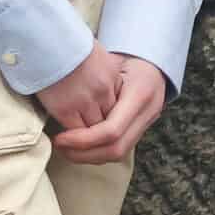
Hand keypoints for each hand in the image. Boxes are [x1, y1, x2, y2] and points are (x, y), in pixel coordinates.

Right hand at [35, 44, 122, 131]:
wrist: (46, 39)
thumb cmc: (64, 41)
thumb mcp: (92, 52)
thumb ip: (99, 69)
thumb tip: (95, 79)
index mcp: (111, 74)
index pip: (116, 103)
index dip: (106, 112)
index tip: (95, 115)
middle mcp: (103, 90)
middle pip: (108, 118)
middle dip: (99, 126)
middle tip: (88, 133)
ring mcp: (86, 101)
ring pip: (93, 129)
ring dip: (86, 134)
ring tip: (76, 139)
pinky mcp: (65, 110)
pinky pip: (75, 132)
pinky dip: (71, 137)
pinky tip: (64, 137)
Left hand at [52, 53, 167, 163]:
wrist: (154, 63)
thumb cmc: (127, 58)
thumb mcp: (111, 62)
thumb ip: (94, 83)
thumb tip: (61, 97)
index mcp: (140, 93)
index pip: (111, 130)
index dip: (83, 140)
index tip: (61, 138)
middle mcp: (148, 112)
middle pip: (115, 149)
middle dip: (85, 154)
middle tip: (61, 147)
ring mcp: (147, 123)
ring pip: (118, 154)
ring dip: (90, 157)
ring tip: (67, 149)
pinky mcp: (142, 129)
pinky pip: (120, 149)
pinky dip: (99, 152)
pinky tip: (82, 147)